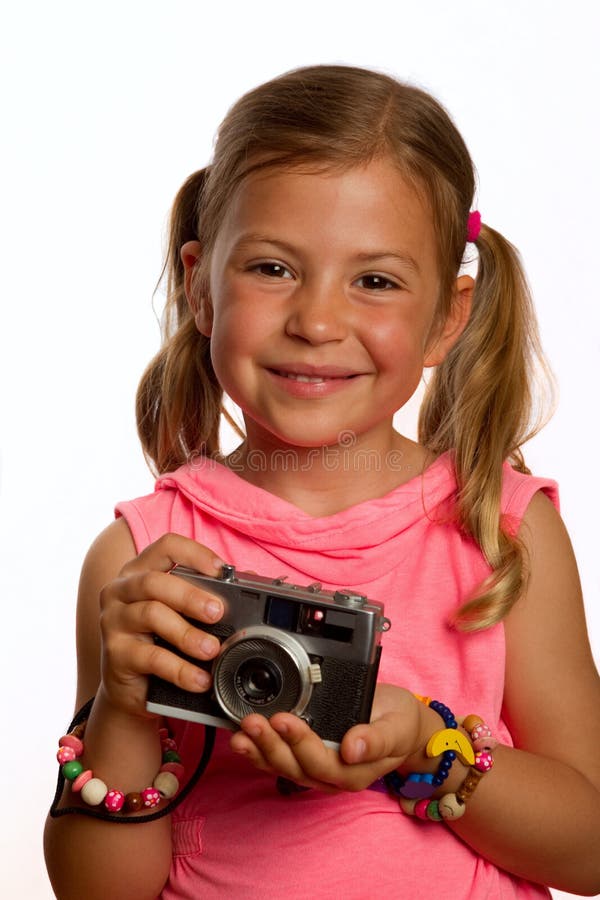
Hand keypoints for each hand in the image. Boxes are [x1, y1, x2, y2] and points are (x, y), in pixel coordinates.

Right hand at [98, 533, 225, 716]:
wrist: (134, 686)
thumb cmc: (161, 639)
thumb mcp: (182, 613)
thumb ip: (210, 593)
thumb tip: (252, 578)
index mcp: (140, 571)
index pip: (166, 546)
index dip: (194, 553)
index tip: (222, 570)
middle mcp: (121, 590)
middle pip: (154, 581)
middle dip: (191, 596)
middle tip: (218, 612)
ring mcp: (113, 620)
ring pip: (151, 615)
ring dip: (187, 633)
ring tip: (212, 649)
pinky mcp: (115, 653)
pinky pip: (150, 657)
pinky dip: (180, 669)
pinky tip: (199, 678)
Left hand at [229, 684, 423, 791]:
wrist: (399, 725)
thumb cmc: (399, 723)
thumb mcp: (397, 726)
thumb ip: (377, 739)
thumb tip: (353, 748)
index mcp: (354, 771)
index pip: (321, 761)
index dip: (299, 742)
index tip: (283, 718)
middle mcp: (331, 776)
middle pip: (295, 766)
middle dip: (270, 744)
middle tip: (252, 722)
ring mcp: (316, 770)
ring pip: (282, 766)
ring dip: (258, 750)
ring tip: (239, 733)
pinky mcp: (305, 759)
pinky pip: (278, 761)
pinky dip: (258, 751)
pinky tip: (241, 740)